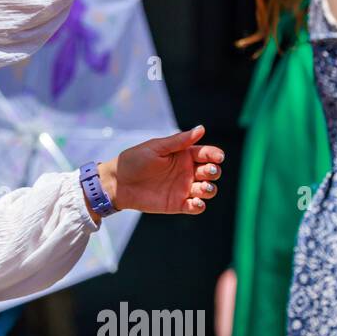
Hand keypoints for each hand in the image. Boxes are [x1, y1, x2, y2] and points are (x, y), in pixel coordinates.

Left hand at [98, 125, 222, 215]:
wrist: (118, 182)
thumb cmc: (134, 161)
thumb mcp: (156, 147)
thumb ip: (179, 141)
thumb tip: (201, 129)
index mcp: (183, 155)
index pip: (206, 154)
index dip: (215, 155)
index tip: (218, 157)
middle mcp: (187, 171)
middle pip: (211, 172)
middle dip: (214, 171)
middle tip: (208, 171)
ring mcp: (184, 188)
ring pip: (207, 190)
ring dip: (210, 189)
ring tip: (203, 188)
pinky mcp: (178, 203)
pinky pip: (195, 207)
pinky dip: (200, 206)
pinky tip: (196, 202)